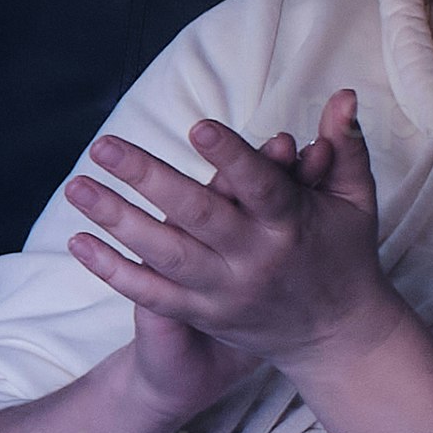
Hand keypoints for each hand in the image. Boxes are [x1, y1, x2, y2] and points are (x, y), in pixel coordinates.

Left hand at [56, 98, 392, 377]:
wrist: (337, 337)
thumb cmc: (345, 253)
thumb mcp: (355, 199)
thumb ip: (344, 147)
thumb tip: (344, 94)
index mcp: (292, 225)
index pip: (260, 186)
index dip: (230, 157)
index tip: (196, 125)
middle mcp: (255, 260)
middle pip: (198, 215)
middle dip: (148, 178)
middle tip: (103, 145)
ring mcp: (225, 291)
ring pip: (165, 255)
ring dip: (117, 219)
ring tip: (78, 186)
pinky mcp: (203, 315)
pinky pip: (150, 295)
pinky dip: (112, 270)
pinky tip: (78, 242)